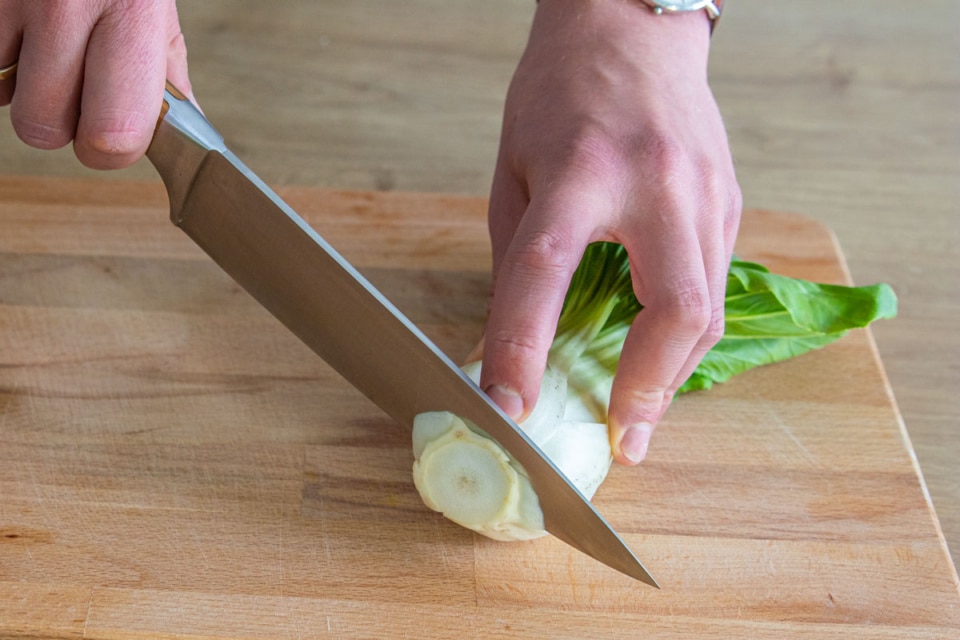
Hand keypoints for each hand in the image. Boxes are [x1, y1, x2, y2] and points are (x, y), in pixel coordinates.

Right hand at [0, 0, 190, 168]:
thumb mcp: (158, 13)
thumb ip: (169, 81)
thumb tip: (185, 142)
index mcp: (131, 16)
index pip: (113, 137)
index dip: (112, 147)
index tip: (116, 132)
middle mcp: (65, 4)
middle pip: (44, 128)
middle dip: (60, 122)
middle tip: (78, 88)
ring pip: (3, 98)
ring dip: (24, 86)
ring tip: (49, 47)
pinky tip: (21, 29)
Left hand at [479, 0, 740, 464]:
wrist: (632, 27)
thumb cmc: (561, 93)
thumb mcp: (514, 169)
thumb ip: (516, 257)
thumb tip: (511, 340)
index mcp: (581, 170)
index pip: (544, 275)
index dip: (521, 352)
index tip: (507, 408)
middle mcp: (654, 183)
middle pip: (675, 309)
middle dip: (648, 388)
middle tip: (625, 437)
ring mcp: (705, 191)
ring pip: (709, 308)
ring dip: (673, 372)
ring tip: (639, 408)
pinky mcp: (729, 199)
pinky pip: (716, 283)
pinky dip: (686, 330)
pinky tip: (659, 350)